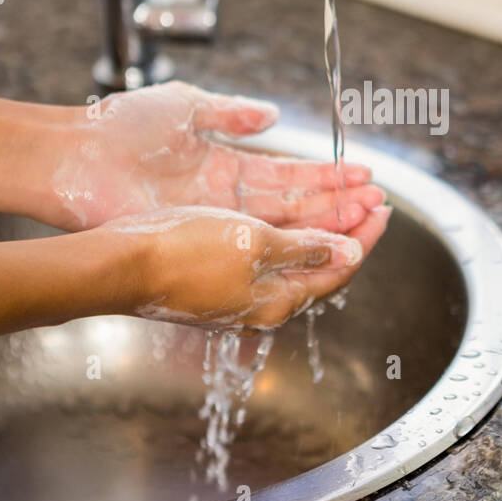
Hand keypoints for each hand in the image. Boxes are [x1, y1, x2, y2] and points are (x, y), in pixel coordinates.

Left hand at [52, 81, 381, 232]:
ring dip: (327, 221)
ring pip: (284, 224)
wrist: (76, 158)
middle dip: (339, 202)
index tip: (363, 175)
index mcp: (224, 164)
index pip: (287, 173)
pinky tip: (326, 237)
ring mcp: (217, 219)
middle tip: (380, 203)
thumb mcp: (185, 106)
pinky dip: (293, 239)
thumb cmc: (120, 128)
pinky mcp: (202, 236)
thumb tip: (271, 115)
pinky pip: (257, 240)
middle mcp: (226, 197)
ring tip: (367, 217)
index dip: (327, 175)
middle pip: (295, 203)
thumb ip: (231, 113)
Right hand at [110, 203, 391, 331]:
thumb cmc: (183, 252)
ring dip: (318, 227)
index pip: (338, 270)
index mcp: (277, 301)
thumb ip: (305, 249)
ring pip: (291, 258)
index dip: (364, 236)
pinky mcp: (212, 277)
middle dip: (347, 229)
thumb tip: (349, 252)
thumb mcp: (255, 243)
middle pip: (319, 266)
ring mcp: (235, 292)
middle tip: (369, 197)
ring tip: (339, 197)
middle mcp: (261, 303)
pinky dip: (285, 230)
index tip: (382, 206)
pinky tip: (286, 211)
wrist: (119, 265)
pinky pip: (263, 254)